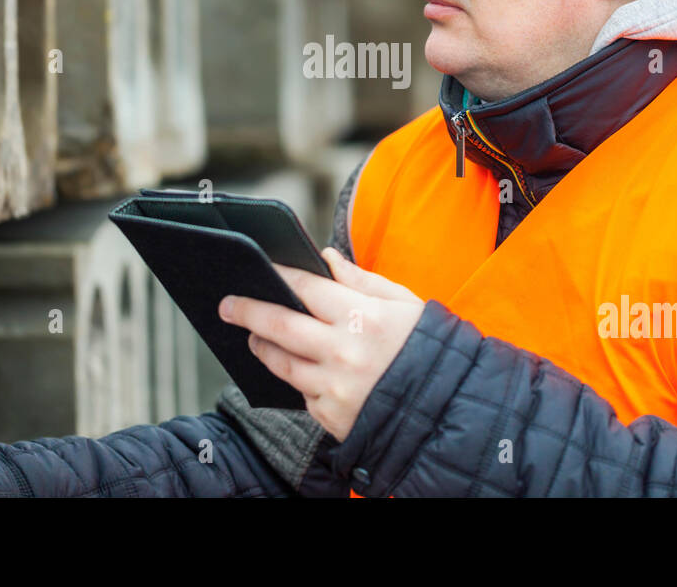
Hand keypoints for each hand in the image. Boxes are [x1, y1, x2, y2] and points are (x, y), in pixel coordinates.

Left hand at [218, 247, 424, 442]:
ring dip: (263, 348)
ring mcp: (334, 388)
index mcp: (362, 317)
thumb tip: (326, 257)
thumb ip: (361, 280)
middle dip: (247, 312)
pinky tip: (301, 371)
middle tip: (227, 305)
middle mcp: (343, 353)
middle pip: (278, 326)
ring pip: (282, 364)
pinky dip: (299, 381)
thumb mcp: (404, 305)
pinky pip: (303, 395)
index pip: (305, 288)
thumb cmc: (427, 349)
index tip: (258, 268)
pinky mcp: (332, 418)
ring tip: (255, 338)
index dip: (277, 275)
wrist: (450, 409)